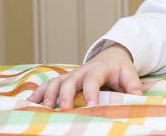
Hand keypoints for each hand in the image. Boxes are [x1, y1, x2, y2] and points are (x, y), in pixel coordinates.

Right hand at [28, 44, 142, 109]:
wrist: (111, 56)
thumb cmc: (120, 70)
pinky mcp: (63, 80)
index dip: (91, 93)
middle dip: (66, 95)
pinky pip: (47, 85)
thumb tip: (137, 98)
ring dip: (47, 94)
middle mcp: (81, 71)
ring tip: (43, 109)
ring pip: (55, 82)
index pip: (93, 80)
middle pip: (70, 80)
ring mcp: (70, 75)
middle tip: (65, 110)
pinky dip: (37, 93)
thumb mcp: (130, 74)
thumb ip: (133, 86)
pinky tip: (28, 104)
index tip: (91, 106)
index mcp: (98, 69)